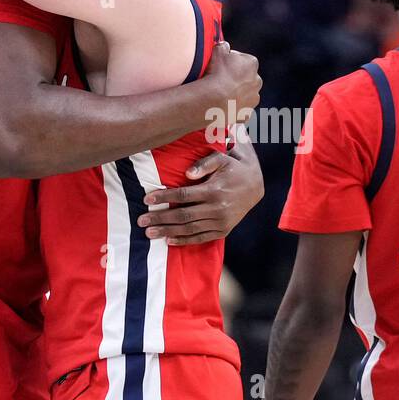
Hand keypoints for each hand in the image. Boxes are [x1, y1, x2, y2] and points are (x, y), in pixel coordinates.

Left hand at [140, 127, 263, 244]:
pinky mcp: (224, 230)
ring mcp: (221, 221)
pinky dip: (185, 240)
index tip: (147, 199)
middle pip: (182, 215)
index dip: (164, 198)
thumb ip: (204, 164)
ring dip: (168, 231)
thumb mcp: (222, 158)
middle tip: (141, 220)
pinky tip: (169, 241)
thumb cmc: (234, 167)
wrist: (257, 185)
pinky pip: (202, 238)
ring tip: (149, 233)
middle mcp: (217, 208)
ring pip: (190, 229)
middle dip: (160, 218)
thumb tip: (186, 173)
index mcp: (214, 190)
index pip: (183, 196)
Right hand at [202, 42, 260, 122]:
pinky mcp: (247, 113)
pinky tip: (222, 106)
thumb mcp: (217, 51)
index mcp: (251, 63)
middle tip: (220, 81)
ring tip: (220, 95)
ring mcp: (253, 98)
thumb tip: (224, 46)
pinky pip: (240, 109)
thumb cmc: (216, 73)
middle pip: (246, 77)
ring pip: (244, 94)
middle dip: (236, 79)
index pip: (242, 60)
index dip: (230, 63)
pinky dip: (233, 107)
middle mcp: (257, 81)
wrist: (214, 100)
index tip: (221, 67)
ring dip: (236, 94)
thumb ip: (223, 46)